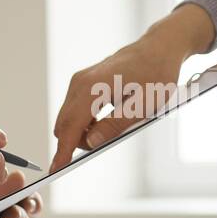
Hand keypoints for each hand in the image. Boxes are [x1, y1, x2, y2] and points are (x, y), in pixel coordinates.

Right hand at [50, 3, 215, 171]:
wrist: (160, 47)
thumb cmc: (157, 73)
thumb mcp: (143, 105)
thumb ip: (115, 125)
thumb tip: (91, 141)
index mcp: (93, 88)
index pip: (70, 127)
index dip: (63, 151)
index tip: (56, 169)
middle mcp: (80, 83)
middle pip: (64, 125)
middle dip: (78, 141)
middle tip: (107, 141)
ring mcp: (79, 82)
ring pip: (68, 119)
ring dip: (83, 131)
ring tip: (114, 125)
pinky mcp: (83, 83)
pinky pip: (75, 111)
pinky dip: (85, 122)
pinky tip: (106, 118)